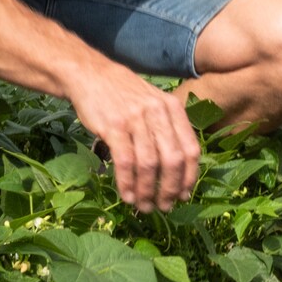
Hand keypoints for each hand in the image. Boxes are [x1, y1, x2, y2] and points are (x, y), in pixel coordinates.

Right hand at [63, 59, 200, 211]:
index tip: (184, 195)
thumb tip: (179, 172)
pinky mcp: (114, 126)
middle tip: (165, 206)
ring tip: (145, 206)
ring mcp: (135, 119)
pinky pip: (125, 162)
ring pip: (149, 164)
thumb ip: (168, 129)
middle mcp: (158, 112)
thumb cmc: (124, 95)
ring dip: (148, 191)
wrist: (91, 75)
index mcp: (173, 108)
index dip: (189, 176)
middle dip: (170, 189)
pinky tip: (128, 196)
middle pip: (173, 160)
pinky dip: (128, 183)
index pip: (191, 148)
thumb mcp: (154, 103)